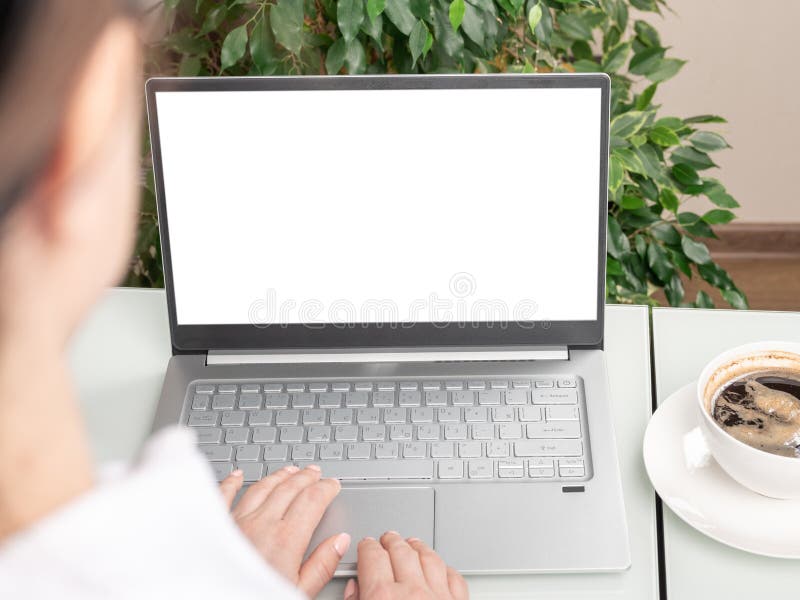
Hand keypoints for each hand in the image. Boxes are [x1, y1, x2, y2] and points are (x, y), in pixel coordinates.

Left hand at [219, 465, 349, 597]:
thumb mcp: (297, 593)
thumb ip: (321, 566)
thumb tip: (339, 542)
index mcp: (285, 540)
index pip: (312, 501)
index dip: (326, 488)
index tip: (333, 485)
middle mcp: (260, 525)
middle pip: (289, 489)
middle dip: (306, 477)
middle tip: (315, 472)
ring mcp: (235, 523)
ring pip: (260, 488)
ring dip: (278, 476)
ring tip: (289, 471)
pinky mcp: (215, 529)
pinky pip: (223, 496)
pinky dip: (231, 483)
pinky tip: (237, 476)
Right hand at [344, 531, 468, 599]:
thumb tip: (354, 589)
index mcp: (382, 597)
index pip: (372, 556)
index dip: (367, 547)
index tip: (366, 545)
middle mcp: (412, 593)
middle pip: (400, 551)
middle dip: (391, 541)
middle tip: (387, 538)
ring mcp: (439, 598)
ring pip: (429, 558)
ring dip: (418, 547)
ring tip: (412, 543)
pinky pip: (454, 578)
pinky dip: (444, 568)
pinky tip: (439, 567)